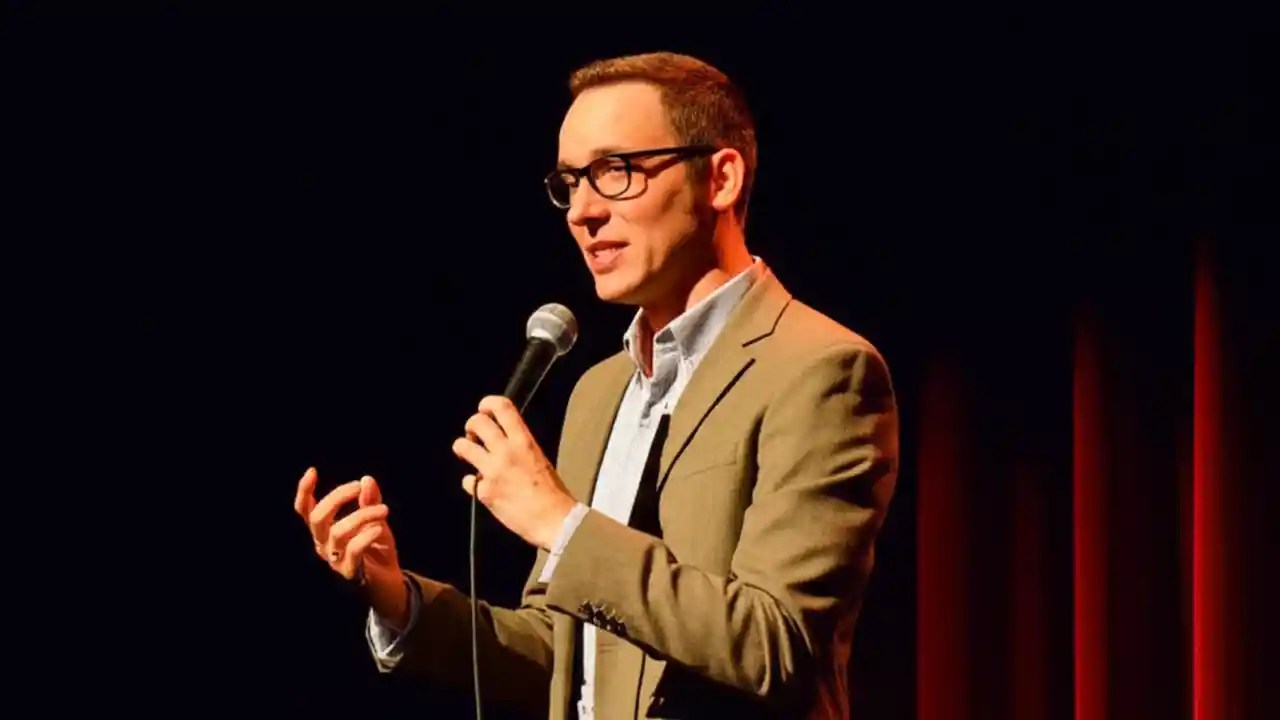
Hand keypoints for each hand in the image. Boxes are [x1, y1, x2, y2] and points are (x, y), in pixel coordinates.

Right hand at [294, 468, 408, 625]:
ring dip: (363, 514)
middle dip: (338, 497)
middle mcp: (324, 546)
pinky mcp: (350, 573)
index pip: (305, 510)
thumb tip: (367, 480)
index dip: (304, 491)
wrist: (391, 584)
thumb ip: (370, 502)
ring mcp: (335, 561)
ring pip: (338, 531)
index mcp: (325, 531)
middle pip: (317, 517)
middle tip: (360, 486)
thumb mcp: (376, 521)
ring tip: (384, 509)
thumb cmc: (378, 550)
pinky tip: (379, 529)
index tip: (312, 471)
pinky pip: (353, 551)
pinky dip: (366, 536)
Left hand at [451, 395, 577, 549]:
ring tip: (470, 456)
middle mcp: (506, 452)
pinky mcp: (484, 492)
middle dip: (471, 426)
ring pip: (462, 446)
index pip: (501, 407)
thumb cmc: (553, 494)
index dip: (487, 403)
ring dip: (463, 448)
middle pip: (476, 422)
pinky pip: (467, 480)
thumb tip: (504, 441)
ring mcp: (493, 472)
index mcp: (524, 441)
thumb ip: (520, 446)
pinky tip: (483, 488)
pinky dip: (472, 483)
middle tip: (474, 436)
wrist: (555, 521)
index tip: (484, 410)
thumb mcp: (540, 459)